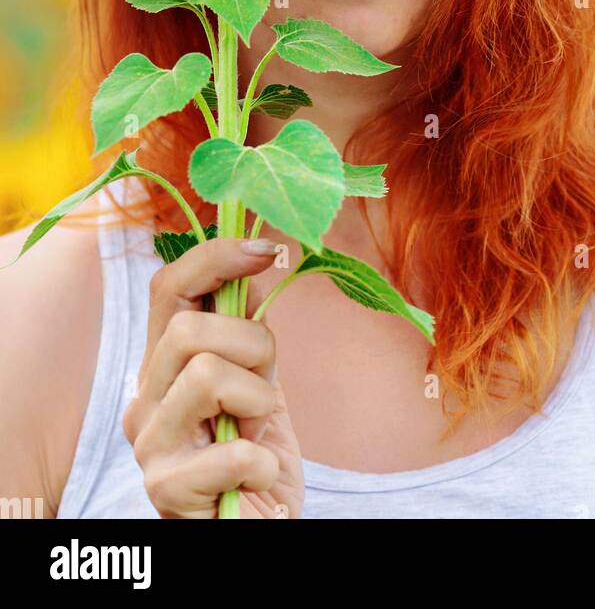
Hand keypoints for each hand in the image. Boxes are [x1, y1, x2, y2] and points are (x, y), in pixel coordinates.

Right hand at [123, 237, 303, 518]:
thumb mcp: (258, 379)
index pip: (168, 287)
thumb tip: (262, 259)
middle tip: (264, 392)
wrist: (259, 523)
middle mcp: (144, 397)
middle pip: (189, 328)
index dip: (216, 257)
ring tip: (256, 436)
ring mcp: (148, 443)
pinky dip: (262, 463)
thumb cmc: (257, 453)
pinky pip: (234, 451)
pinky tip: (254, 478)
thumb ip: (248, 330)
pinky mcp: (164, 488)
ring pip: (208, 374)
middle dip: (253, 347)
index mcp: (164, 363)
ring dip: (259, 404)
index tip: (269, 249)